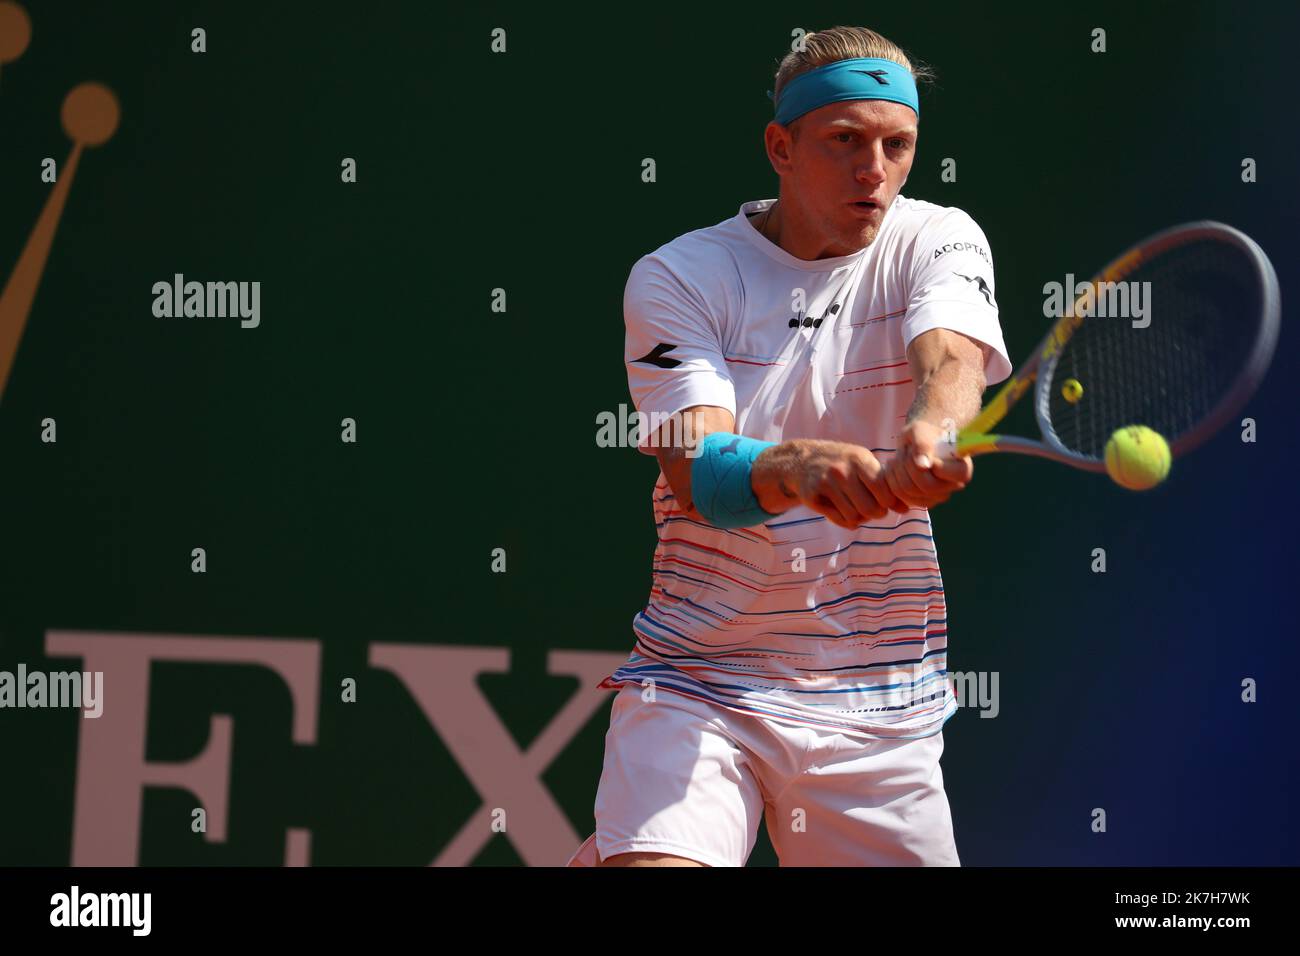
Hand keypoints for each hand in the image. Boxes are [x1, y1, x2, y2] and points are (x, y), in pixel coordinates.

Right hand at [754, 439, 904, 529]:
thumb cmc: (842, 463)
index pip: (883, 489)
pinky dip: (847, 522)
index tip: (886, 502)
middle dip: (876, 514)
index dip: (889, 501)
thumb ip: (884, 484)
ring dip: (861, 518)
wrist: (802, 460)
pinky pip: (839, 520)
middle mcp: (842, 470)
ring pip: (855, 516)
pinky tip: (846, 512)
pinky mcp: (812, 496)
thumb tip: (906, 509)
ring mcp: (826, 483)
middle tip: (874, 510)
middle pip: (871, 508)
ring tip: (859, 509)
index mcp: (859, 459)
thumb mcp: (863, 464)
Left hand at [880, 420, 973, 511]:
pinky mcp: (920, 502)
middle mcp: (953, 486)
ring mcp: (937, 497)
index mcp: (962, 469)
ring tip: (899, 457)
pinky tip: (894, 468)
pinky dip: (892, 481)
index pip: (946, 474)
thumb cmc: (923, 434)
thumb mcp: (920, 430)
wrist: (916, 442)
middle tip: (907, 451)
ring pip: (909, 493)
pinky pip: (899, 498)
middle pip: (927, 486)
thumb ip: (923, 444)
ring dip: (897, 472)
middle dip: (909, 466)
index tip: (924, 448)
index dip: (929, 461)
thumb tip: (923, 465)